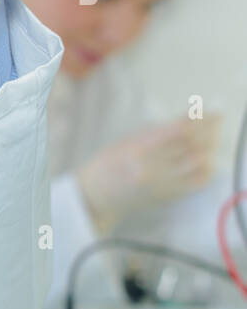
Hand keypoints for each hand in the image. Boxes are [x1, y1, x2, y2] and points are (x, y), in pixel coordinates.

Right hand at [76, 114, 220, 234]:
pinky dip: (206, 169)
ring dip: (208, 148)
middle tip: (215, 121)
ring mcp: (163, 183)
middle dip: (208, 130)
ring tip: (209, 139)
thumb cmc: (105, 165)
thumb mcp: (125, 141)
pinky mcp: (168, 196)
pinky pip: (197, 182)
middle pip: (193, 146)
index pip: (179, 131)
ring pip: (199, 163)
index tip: (210, 111)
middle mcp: (154, 167)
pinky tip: (204, 160)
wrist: (94, 197)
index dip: (199, 120)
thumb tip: (186, 120)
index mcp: (139, 150)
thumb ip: (155, 133)